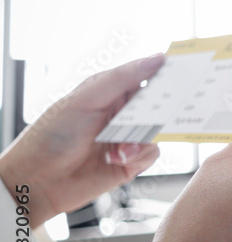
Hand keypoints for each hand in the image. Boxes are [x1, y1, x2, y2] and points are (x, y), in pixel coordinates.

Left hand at [0, 54, 165, 226]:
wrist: (37, 182)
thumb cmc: (51, 136)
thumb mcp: (86, 99)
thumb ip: (122, 78)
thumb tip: (156, 59)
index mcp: (109, 92)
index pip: (144, 76)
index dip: (163, 74)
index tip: (184, 72)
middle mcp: (120, 113)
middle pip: (157, 104)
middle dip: (160, 109)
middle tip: (156, 113)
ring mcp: (126, 137)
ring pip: (157, 130)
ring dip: (142, 138)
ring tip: (119, 147)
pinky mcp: (131, 161)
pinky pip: (152, 153)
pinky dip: (139, 155)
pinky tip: (117, 159)